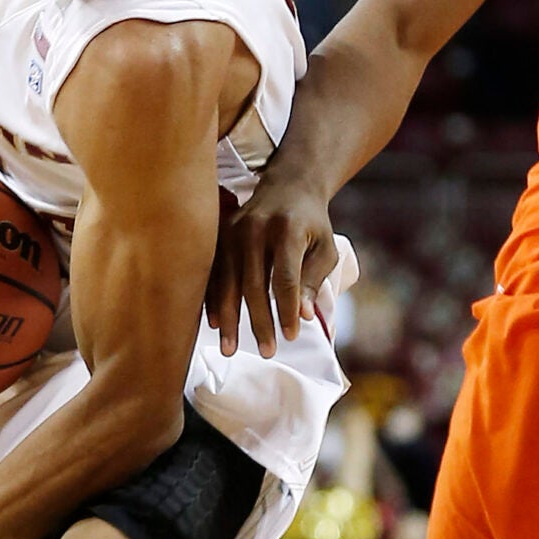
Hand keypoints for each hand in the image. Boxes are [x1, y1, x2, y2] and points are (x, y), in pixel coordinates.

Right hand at [206, 183, 339, 357]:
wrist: (287, 186)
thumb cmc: (311, 224)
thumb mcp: (325, 248)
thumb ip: (314, 280)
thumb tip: (302, 315)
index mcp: (287, 229)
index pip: (285, 278)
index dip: (287, 310)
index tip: (290, 336)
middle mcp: (255, 228)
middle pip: (253, 284)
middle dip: (259, 322)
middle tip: (266, 351)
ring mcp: (232, 230)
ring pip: (227, 282)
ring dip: (229, 318)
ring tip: (230, 349)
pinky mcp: (219, 235)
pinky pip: (212, 274)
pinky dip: (212, 301)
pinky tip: (214, 324)